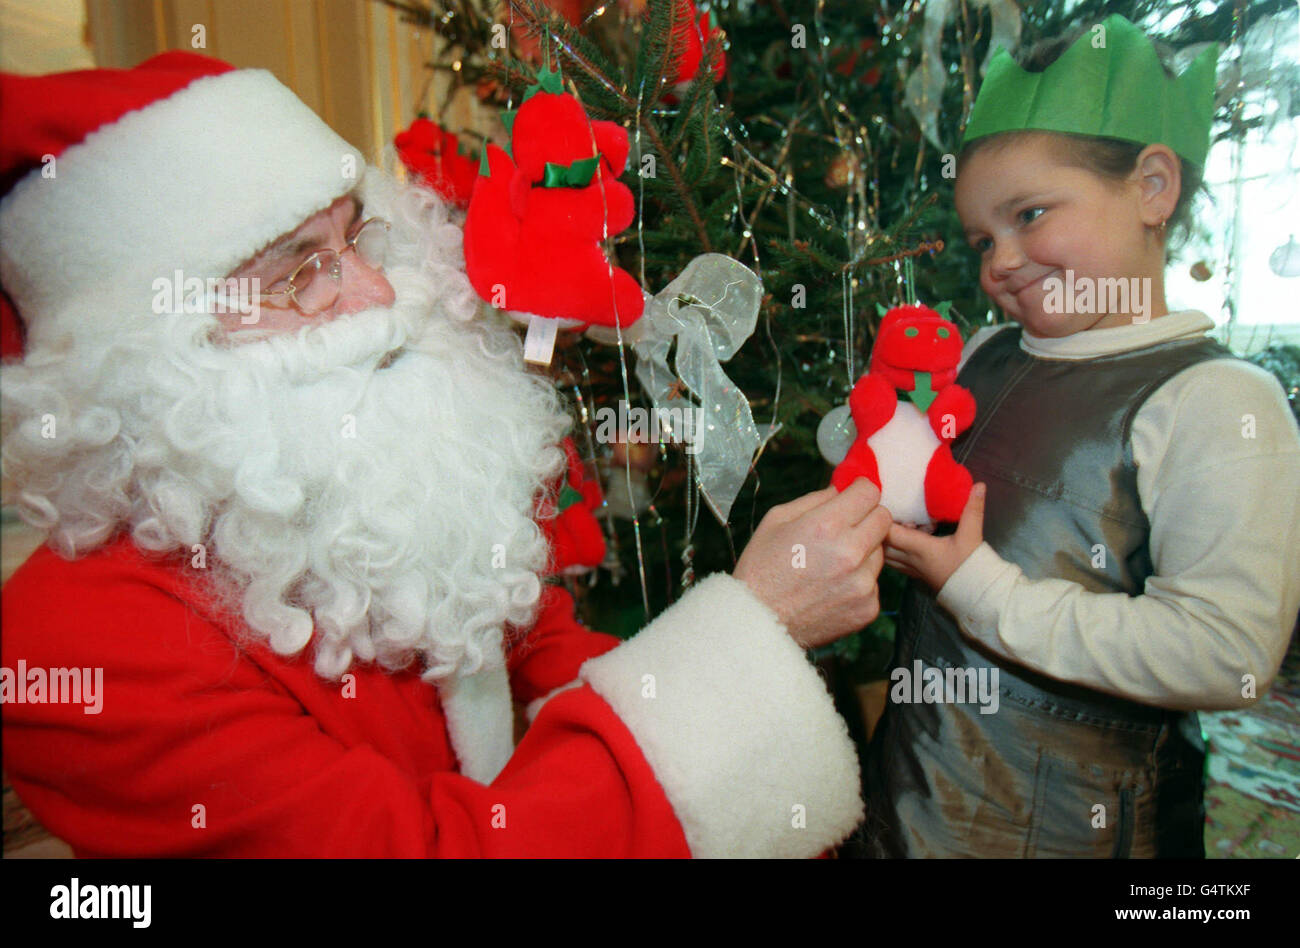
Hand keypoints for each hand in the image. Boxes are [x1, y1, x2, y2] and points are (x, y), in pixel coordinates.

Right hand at [733, 479, 890, 648]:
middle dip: (867, 517)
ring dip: (864, 551)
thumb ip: (815, 499)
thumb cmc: (761, 568)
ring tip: (832, 564)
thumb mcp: (776, 520)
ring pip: (880, 551)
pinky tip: (833, 588)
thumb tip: (842, 490)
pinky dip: (859, 582)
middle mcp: (850, 552)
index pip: (870, 492)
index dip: (860, 491)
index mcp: (826, 525)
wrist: (758, 623)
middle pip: (884, 518)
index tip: (853, 497)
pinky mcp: (867, 607)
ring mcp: (862, 583)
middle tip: (845, 529)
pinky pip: (874, 582)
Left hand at [885, 483, 985, 592]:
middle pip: (881, 543)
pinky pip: (892, 562)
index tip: (887, 504)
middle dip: (878, 528)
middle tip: (888, 512)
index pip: (889, 533)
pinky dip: (890, 551)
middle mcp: (909, 559)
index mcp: (919, 548)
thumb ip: (973, 509)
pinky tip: (898, 540)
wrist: (976, 593)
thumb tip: (979, 485)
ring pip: (884, 554)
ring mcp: (910, 569)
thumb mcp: (972, 534)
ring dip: (884, 540)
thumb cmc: (971, 565)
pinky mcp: (914, 574)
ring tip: (892, 525)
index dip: (883, 519)